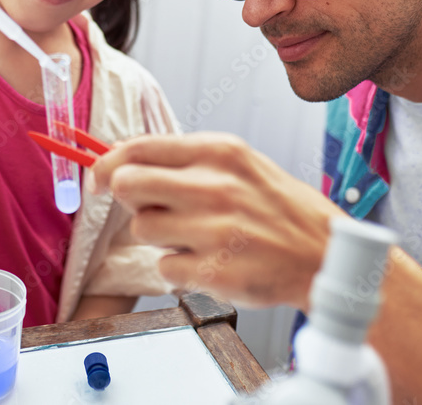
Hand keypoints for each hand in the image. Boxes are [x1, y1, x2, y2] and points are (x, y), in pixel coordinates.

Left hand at [90, 132, 344, 309]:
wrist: (325, 256)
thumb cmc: (277, 209)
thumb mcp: (239, 164)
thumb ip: (184, 161)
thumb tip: (121, 162)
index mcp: (219, 152)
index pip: (138, 148)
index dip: (105, 163)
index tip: (96, 177)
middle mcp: (215, 186)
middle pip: (127, 184)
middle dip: (130, 198)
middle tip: (152, 207)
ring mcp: (214, 231)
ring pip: (142, 228)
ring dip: (159, 236)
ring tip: (196, 237)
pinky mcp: (214, 271)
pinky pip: (164, 268)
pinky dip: (178, 269)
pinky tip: (209, 262)